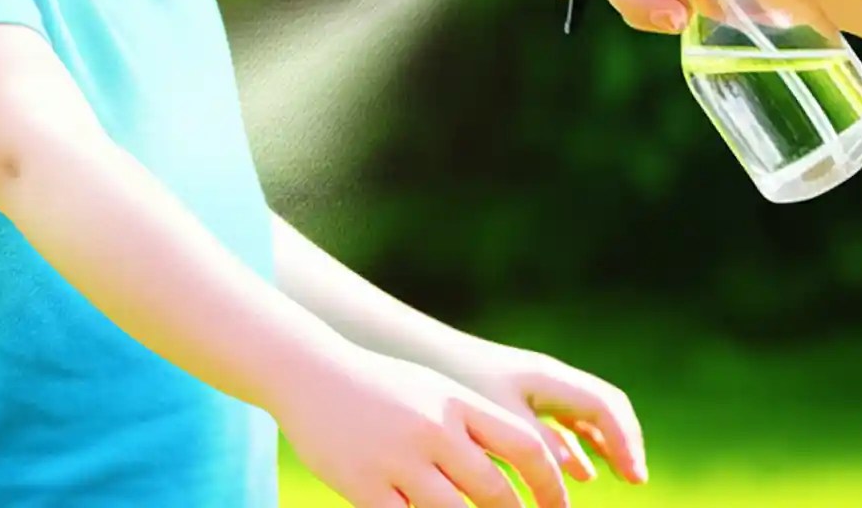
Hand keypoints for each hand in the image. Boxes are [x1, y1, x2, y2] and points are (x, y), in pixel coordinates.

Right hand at [271, 346, 569, 507]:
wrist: (309, 372)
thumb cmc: (379, 387)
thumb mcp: (433, 392)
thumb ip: (473, 426)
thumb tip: (521, 465)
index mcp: (457, 403)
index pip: (526, 448)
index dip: (552, 486)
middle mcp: (434, 429)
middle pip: (495, 491)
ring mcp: (398, 459)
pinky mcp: (364, 485)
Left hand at [437, 338, 646, 485]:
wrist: (419, 354)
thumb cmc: (457, 384)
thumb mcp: (501, 419)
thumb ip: (538, 448)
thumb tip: (570, 475)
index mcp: (549, 378)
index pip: (606, 407)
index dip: (625, 443)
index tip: (634, 479)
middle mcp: (548, 377)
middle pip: (604, 407)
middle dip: (623, 442)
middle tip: (634, 478)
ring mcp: (534, 384)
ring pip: (584, 414)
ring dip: (602, 444)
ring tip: (615, 475)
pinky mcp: (518, 395)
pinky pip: (562, 420)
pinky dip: (576, 445)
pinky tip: (578, 472)